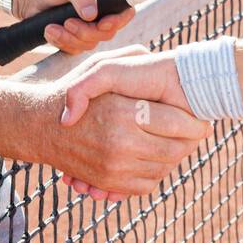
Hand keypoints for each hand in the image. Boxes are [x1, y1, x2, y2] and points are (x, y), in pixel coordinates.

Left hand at [13, 0, 134, 54]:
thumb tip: (92, 15)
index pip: (124, 12)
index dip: (118, 21)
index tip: (102, 24)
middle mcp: (100, 14)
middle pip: (106, 33)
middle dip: (86, 32)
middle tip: (67, 23)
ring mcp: (87, 28)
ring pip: (89, 44)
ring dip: (70, 38)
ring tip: (51, 27)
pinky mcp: (73, 38)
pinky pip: (74, 49)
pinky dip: (61, 43)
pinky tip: (49, 32)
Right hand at [35, 71, 208, 202]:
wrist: (40, 125)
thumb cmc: (75, 89)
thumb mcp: (101, 66)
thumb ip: (131, 59)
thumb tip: (163, 65)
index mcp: (125, 113)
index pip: (178, 125)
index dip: (195, 124)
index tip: (202, 120)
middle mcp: (120, 143)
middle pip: (176, 150)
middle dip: (189, 142)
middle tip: (195, 132)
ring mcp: (114, 167)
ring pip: (164, 168)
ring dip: (174, 157)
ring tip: (176, 142)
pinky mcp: (108, 183)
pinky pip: (146, 184)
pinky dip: (154, 173)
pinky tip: (153, 156)